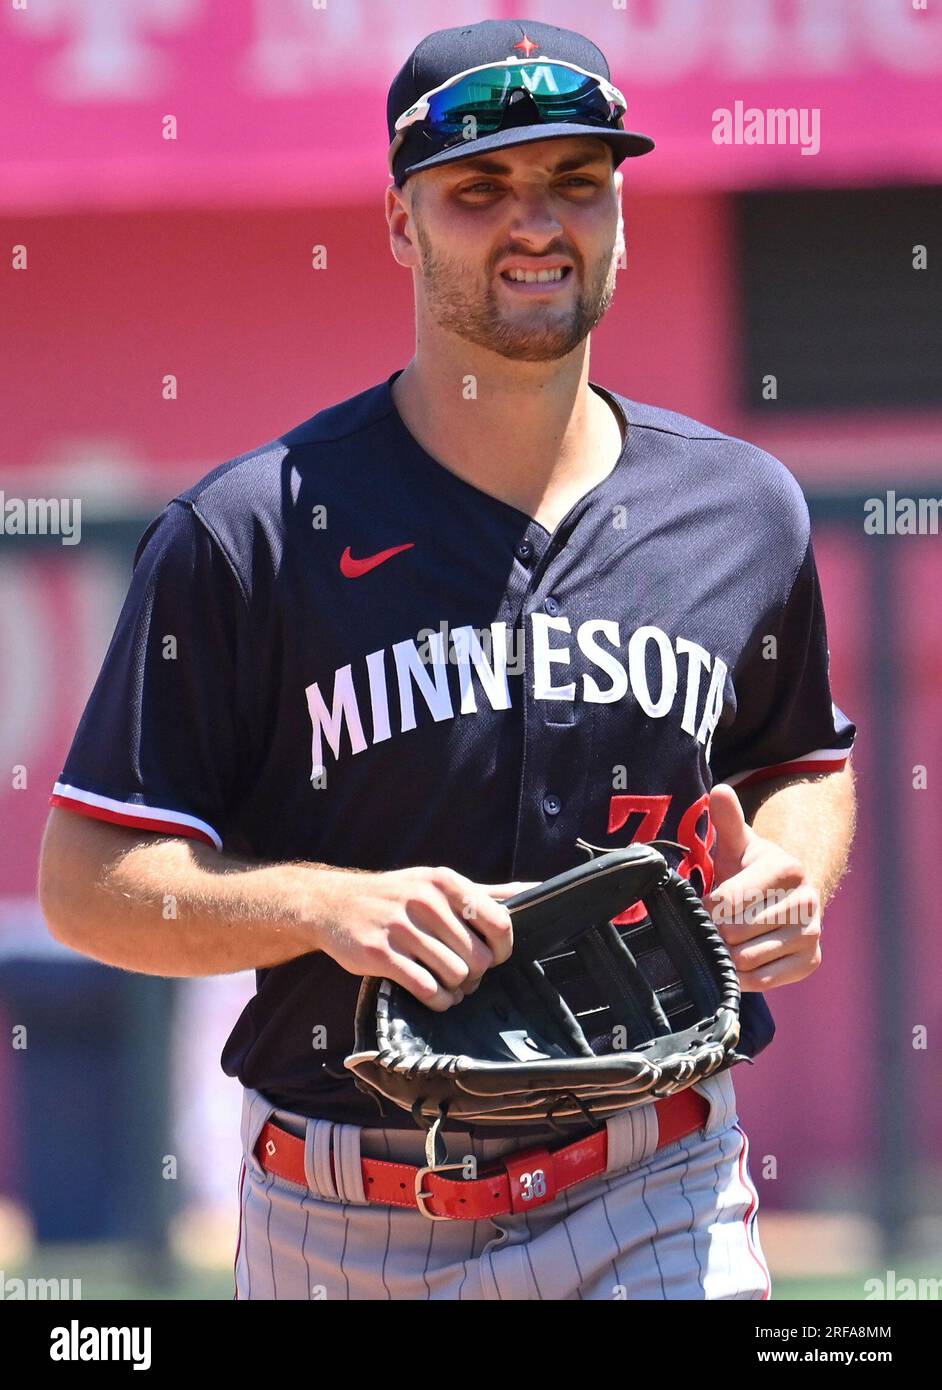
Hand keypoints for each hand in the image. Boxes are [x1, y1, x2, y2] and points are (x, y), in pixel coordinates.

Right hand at [310, 865, 538, 1010]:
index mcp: (445, 882)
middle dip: (477, 974)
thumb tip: (536, 890)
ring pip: (456, 975)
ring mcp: (401, 928)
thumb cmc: (396, 896)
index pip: (500, 922)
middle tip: (464, 974)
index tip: (492, 956)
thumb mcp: (438, 883)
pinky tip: (432, 995)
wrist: (333, 904)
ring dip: (457, 990)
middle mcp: (425, 901)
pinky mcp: (381, 955)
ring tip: (447, 985)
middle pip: (479, 956)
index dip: (503, 949)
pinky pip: (427, 990)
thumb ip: (486, 891)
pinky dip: (437, 1000)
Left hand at [703, 784, 821, 991]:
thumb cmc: (750, 870)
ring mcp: (812, 934)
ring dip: (729, 954)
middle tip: (715, 924)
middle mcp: (807, 900)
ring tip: (728, 939)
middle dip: (718, 930)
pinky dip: (744, 976)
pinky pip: (765, 980)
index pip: (728, 900)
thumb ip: (727, 819)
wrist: (782, 897)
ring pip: (748, 957)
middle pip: (736, 931)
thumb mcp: (737, 844)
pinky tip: (741, 959)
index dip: (708, 906)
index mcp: (788, 868)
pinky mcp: (811, 961)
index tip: (706, 903)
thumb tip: (720, 791)